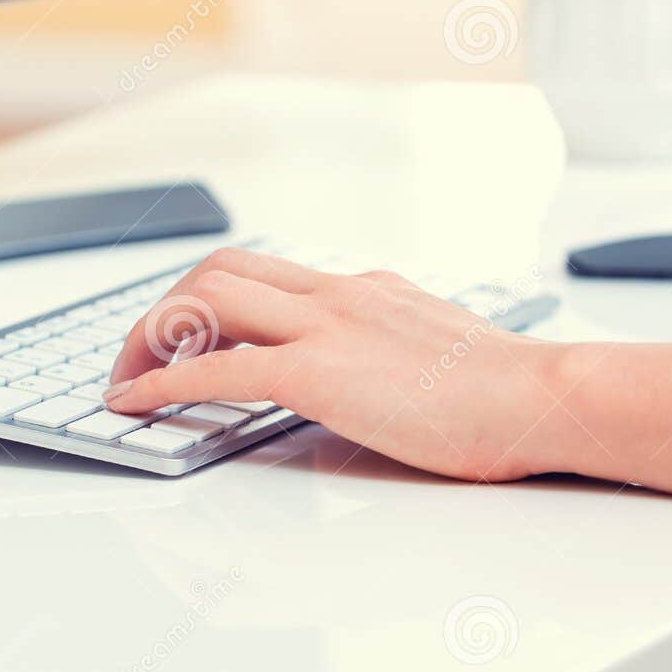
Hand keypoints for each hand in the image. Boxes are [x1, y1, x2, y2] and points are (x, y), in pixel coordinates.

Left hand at [106, 247, 573, 480]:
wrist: (545, 397)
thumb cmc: (511, 392)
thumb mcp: (443, 354)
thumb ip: (399, 351)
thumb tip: (378, 375)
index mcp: (367, 289)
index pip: (270, 275)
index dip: (213, 300)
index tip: (190, 333)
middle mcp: (339, 293)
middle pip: (224, 269)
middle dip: (167, 308)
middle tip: (142, 354)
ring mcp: (327, 325)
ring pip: (208, 298)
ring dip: (152, 335)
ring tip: (127, 378)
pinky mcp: (319, 371)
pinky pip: (218, 366)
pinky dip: (163, 381)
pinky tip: (136, 403)